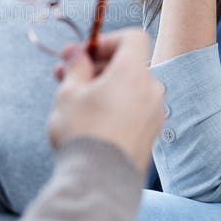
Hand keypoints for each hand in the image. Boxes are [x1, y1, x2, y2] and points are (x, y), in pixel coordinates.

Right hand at [48, 28, 164, 173]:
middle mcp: (151, 90)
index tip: (83, 54)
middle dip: (97, 67)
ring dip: (105, 87)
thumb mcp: (69, 92)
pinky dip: (117, 106)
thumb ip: (76, 67)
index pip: (132, 38)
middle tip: (65, 75)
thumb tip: (76, 53)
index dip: (107, 41)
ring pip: (130, 88)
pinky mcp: (152, 135)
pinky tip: (92, 120)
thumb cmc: (83, 131)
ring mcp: (155, 114)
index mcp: (133, 73)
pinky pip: (135, 109)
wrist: (99, 181)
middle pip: (128, 65)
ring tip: (75, 100)